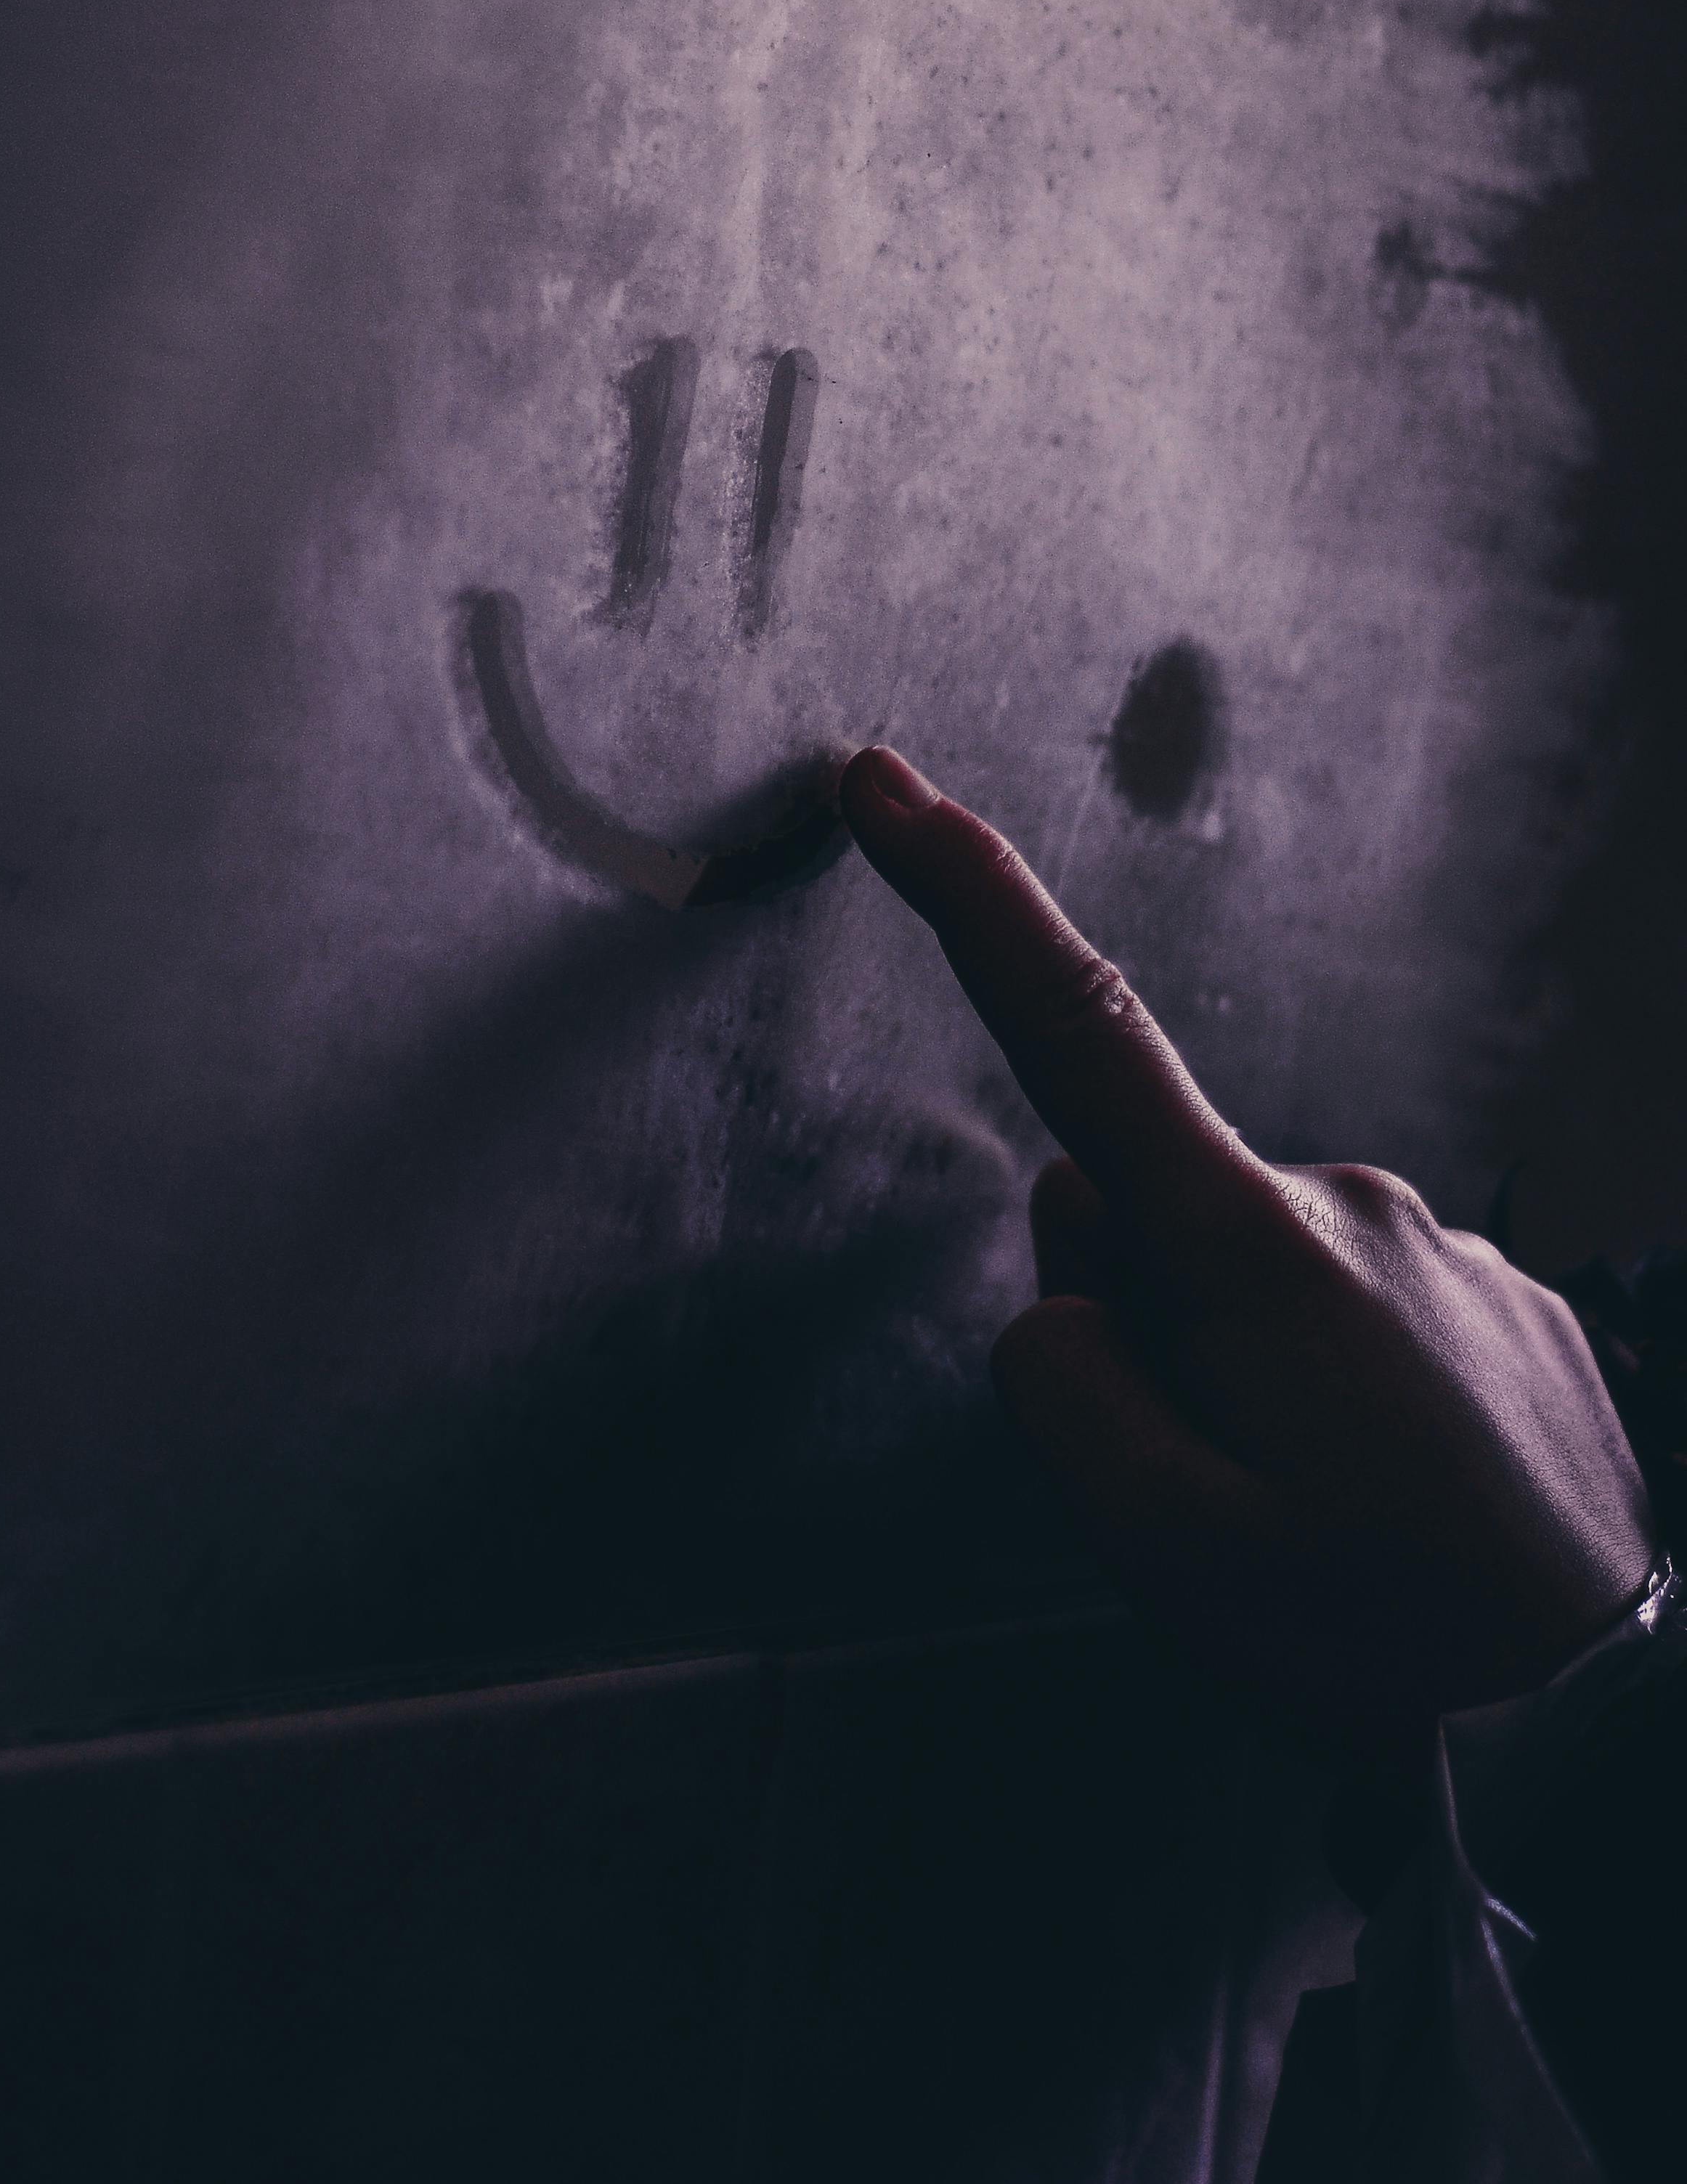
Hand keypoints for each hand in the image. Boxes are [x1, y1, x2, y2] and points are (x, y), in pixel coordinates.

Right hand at [840, 746, 1654, 1742]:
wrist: (1611, 1716)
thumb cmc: (1385, 1643)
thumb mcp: (1171, 1557)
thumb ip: (1068, 1387)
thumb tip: (1074, 1279)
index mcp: (1247, 1247)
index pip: (1078, 1036)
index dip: (972, 899)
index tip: (885, 780)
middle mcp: (1348, 1201)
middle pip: (1147, 1220)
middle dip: (1138, 1323)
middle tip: (1217, 1491)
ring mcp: (1440, 1242)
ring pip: (1255, 1276)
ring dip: (1245, 1369)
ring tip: (1326, 1521)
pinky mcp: (1506, 1297)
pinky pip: (1359, 1310)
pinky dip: (1342, 1389)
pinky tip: (1403, 1505)